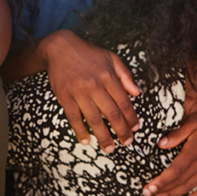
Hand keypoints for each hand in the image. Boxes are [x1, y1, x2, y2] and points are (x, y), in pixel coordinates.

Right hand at [43, 30, 140, 151]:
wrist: (60, 48)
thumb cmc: (88, 54)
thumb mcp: (111, 58)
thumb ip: (125, 75)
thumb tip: (136, 93)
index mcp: (108, 76)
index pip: (123, 102)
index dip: (131, 117)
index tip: (135, 128)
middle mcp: (94, 85)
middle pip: (111, 113)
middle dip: (121, 131)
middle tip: (127, 143)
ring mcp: (78, 92)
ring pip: (94, 119)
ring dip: (103, 136)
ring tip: (110, 148)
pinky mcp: (64, 97)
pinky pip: (74, 117)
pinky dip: (80, 130)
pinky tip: (86, 140)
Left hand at [144, 95, 196, 195]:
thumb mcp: (194, 122)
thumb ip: (177, 135)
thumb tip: (160, 145)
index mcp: (194, 151)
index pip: (173, 171)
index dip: (160, 182)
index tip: (148, 188)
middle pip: (180, 182)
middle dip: (163, 191)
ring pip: (191, 187)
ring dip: (175, 195)